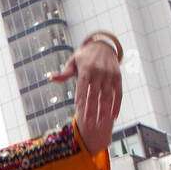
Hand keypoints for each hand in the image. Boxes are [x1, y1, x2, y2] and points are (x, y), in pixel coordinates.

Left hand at [53, 39, 121, 153]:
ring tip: (101, 124)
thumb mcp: (73, 62)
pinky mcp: (118, 78)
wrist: (103, 45)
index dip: (81, 96)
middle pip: (94, 93)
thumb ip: (64, 73)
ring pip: (107, 96)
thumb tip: (50, 77)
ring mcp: (109, 75)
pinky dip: (117, 105)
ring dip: (105, 110)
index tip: (78, 108)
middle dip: (91, 109)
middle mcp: (99, 72)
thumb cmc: (84, 57)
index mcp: (86, 69)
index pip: (82, 84)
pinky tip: (114, 117)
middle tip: (88, 123)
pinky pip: (119, 93)